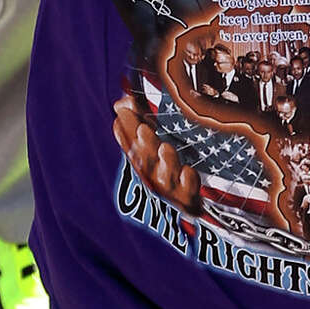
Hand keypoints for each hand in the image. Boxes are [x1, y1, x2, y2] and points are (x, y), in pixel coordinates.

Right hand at [113, 94, 201, 211]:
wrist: (181, 206)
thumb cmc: (162, 169)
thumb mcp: (149, 143)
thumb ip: (136, 119)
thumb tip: (122, 101)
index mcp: (141, 160)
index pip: (129, 144)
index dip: (124, 131)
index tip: (121, 114)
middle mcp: (152, 173)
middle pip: (146, 159)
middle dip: (144, 144)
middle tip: (143, 129)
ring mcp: (169, 186)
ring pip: (166, 174)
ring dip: (165, 160)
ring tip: (165, 148)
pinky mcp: (187, 195)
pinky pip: (188, 188)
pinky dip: (188, 180)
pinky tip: (187, 171)